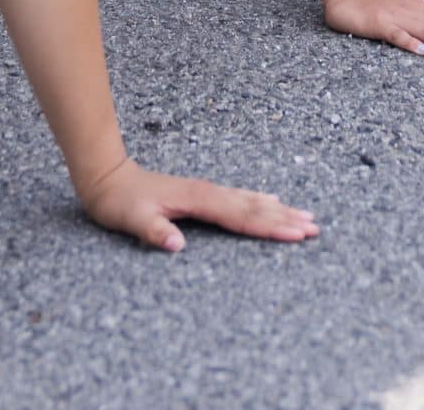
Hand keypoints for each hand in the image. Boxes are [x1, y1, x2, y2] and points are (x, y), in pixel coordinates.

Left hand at [77, 156, 318, 252]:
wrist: (107, 176)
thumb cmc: (119, 202)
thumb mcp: (130, 219)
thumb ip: (154, 231)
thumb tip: (176, 246)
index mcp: (198, 200)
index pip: (241, 217)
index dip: (269, 227)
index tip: (296, 233)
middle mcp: (208, 192)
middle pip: (254, 208)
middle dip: (285, 219)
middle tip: (315, 228)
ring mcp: (207, 191)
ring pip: (251, 201)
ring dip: (279, 210)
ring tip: (305, 215)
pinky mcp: (202, 194)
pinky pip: (240, 199)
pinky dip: (261, 202)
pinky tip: (272, 203)